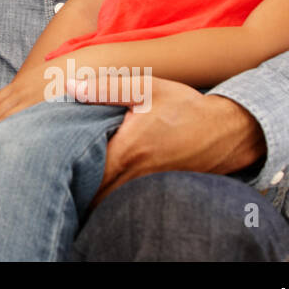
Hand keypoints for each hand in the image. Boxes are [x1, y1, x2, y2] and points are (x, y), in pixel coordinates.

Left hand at [0, 64, 54, 143]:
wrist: (80, 64)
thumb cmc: (62, 71)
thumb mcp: (39, 76)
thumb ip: (28, 88)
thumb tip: (20, 97)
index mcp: (20, 84)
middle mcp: (24, 92)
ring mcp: (35, 101)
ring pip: (8, 120)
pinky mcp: (46, 109)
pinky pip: (27, 124)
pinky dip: (15, 134)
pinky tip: (7, 144)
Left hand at [71, 74, 266, 207]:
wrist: (229, 130)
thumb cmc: (186, 106)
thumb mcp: (146, 89)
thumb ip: (106, 89)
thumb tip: (72, 87)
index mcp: (129, 151)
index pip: (87, 171)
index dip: (71, 166)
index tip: (60, 155)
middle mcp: (138, 176)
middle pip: (96, 193)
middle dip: (80, 184)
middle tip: (69, 168)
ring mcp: (150, 188)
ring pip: (112, 200)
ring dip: (97, 191)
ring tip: (85, 175)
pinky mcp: (160, 193)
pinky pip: (129, 201)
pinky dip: (115, 195)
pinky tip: (109, 181)